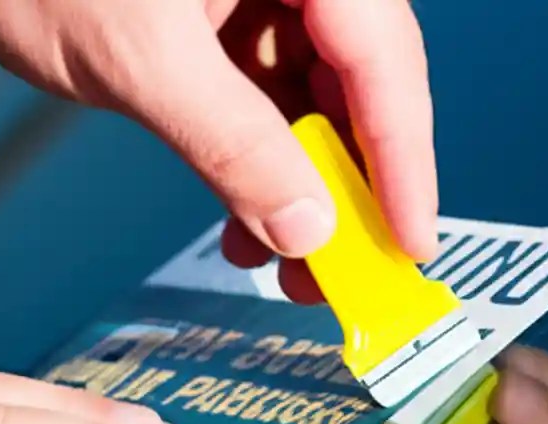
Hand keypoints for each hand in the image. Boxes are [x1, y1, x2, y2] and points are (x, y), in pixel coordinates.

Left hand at [0, 0, 437, 302]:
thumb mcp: (139, 54)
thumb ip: (230, 140)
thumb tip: (306, 226)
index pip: (383, 57)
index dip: (403, 160)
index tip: (407, 243)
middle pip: (359, 84)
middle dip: (352, 186)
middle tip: (348, 274)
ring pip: (311, 103)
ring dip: (304, 190)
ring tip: (287, 268)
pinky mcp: (216, 25)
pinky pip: (260, 105)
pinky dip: (257, 169)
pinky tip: (244, 227)